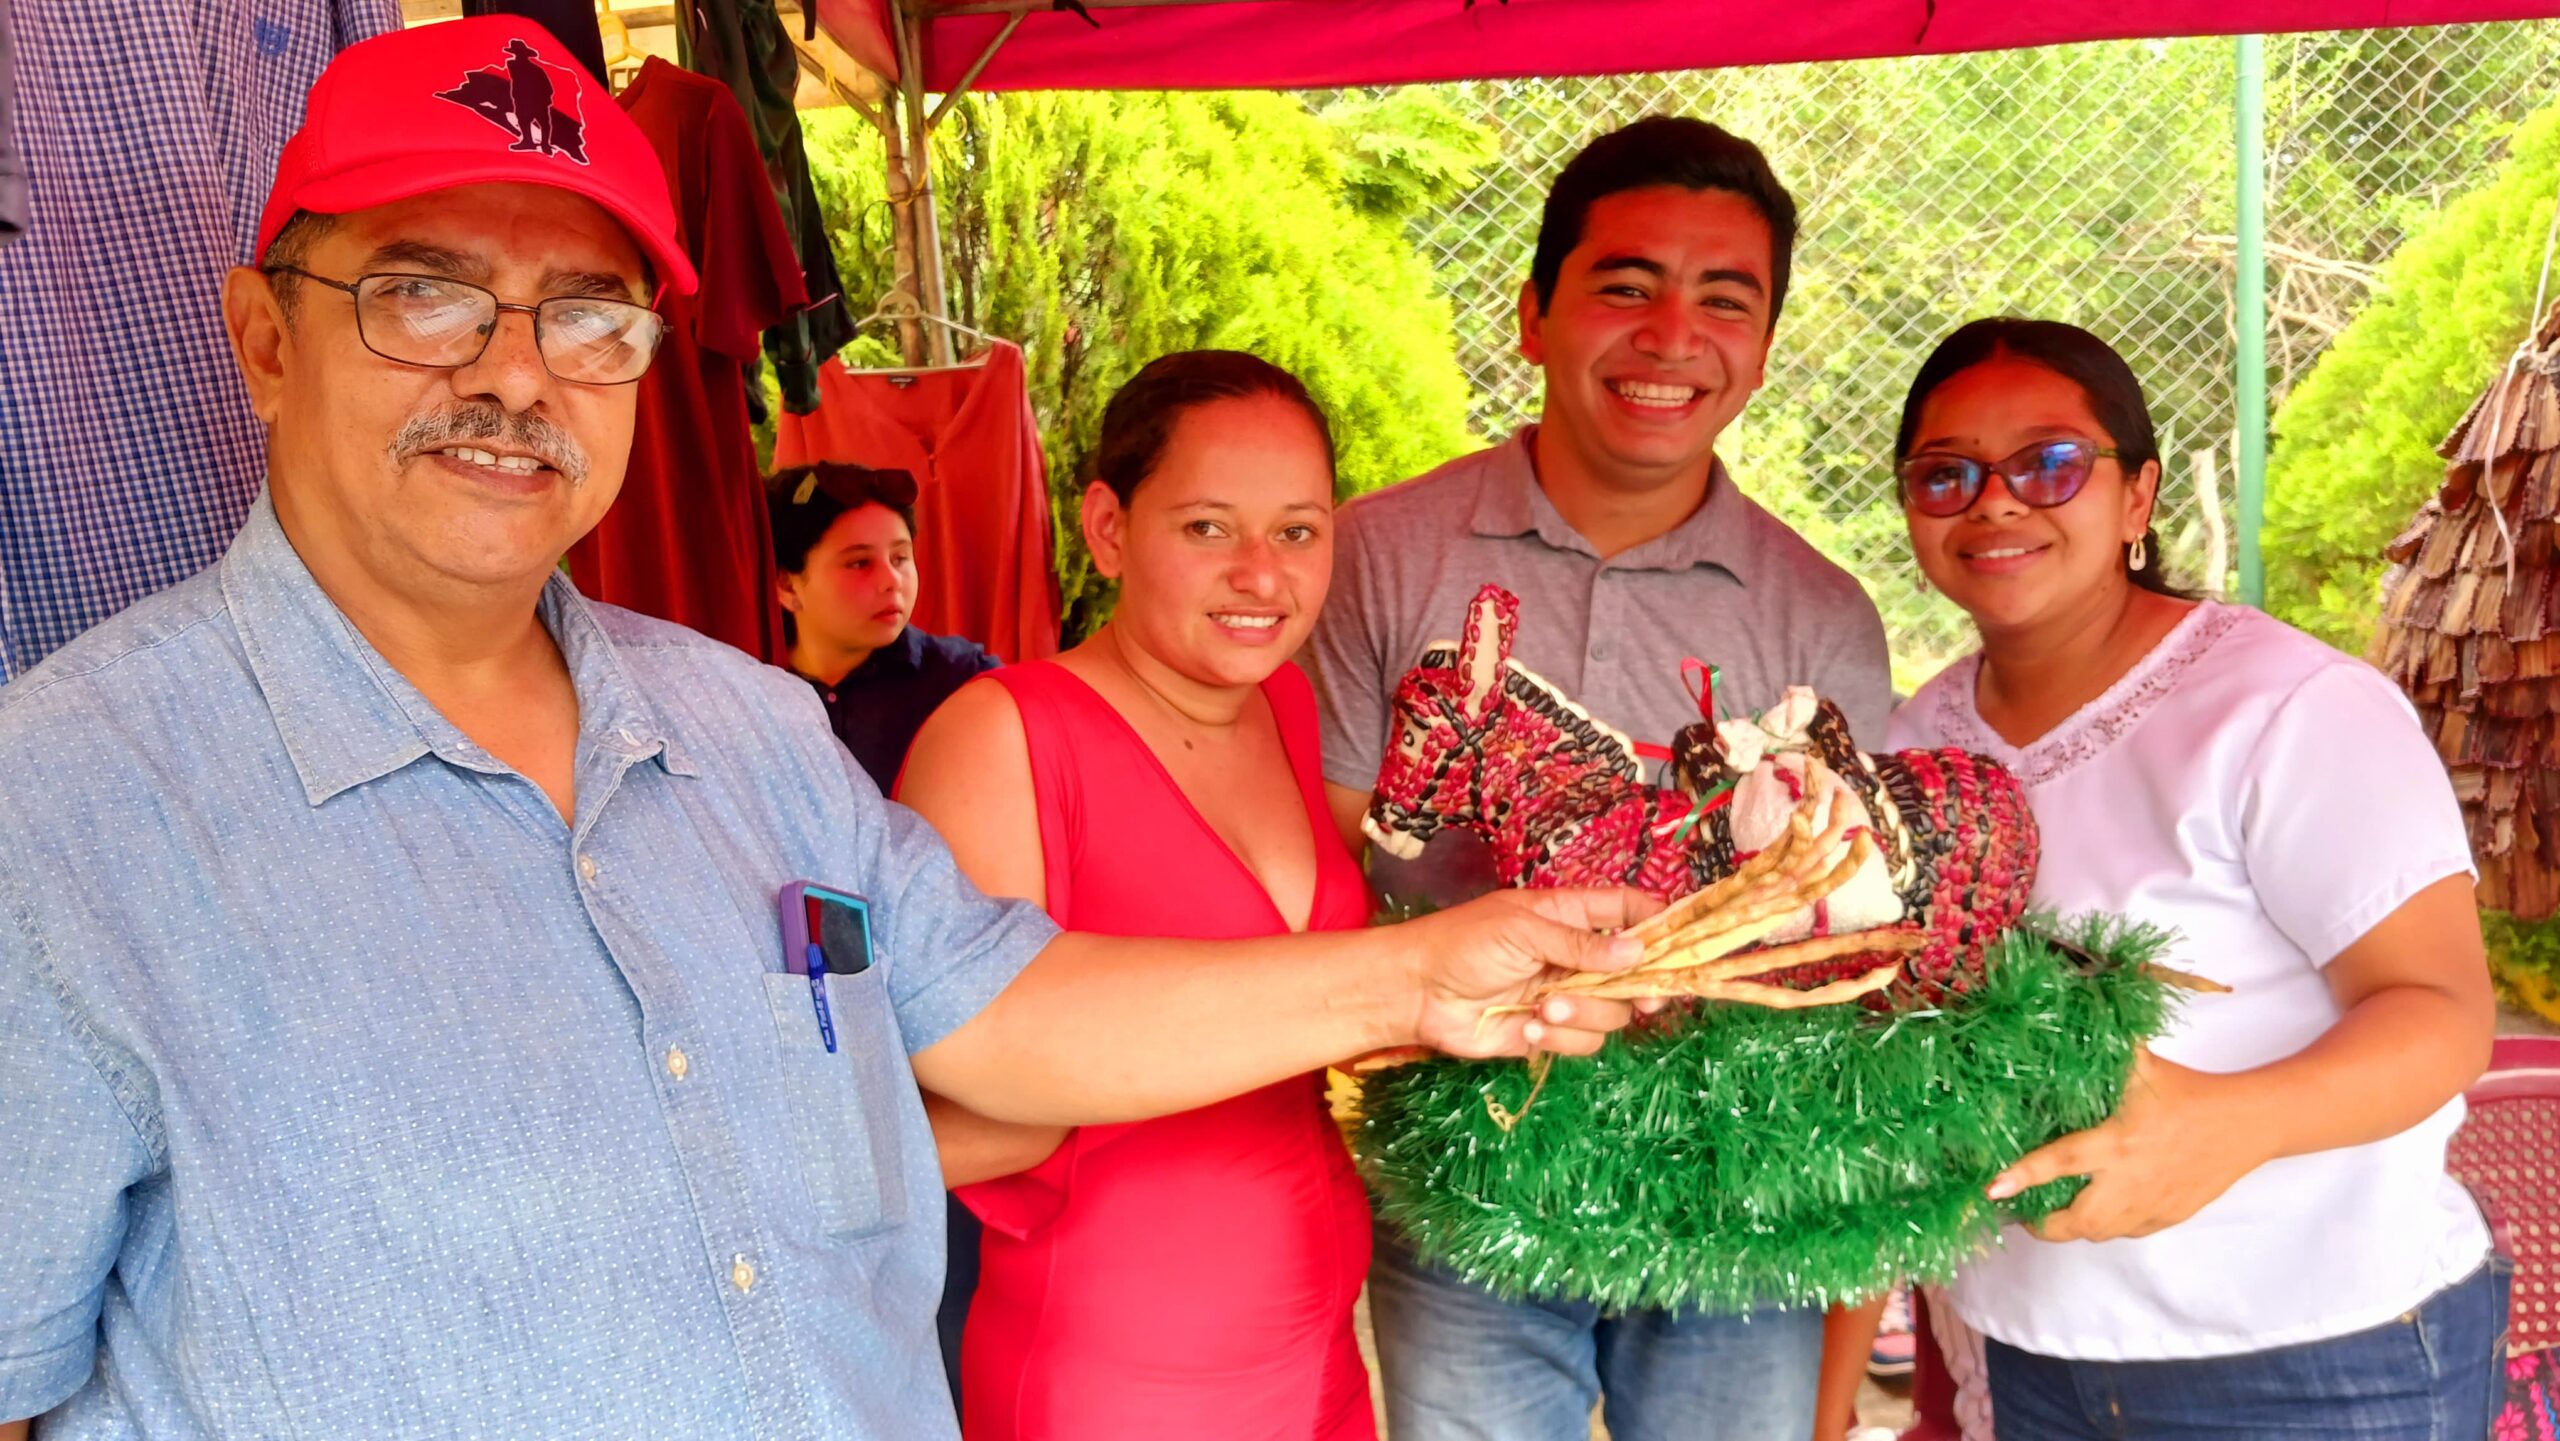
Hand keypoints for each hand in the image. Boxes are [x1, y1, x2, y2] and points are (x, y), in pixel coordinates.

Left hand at [1405, 887, 1656, 1057]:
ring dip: (1583, 1014)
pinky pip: (1583, 1041)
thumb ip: (1579, 944)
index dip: (1660, 922)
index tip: (1687, 942)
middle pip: (1635, 972)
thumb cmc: (1463, 944)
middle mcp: (1576, 957)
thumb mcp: (1522, 930)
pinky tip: (1526, 1027)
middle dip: (1641, 986)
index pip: (1628, 911)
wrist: (1416, 992)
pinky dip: (1559, 1038)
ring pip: (1612, 1012)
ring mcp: (1565, 995)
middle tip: (1648, 999)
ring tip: (1541, 1008)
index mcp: (1570, 916)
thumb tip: (1637, 953)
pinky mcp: (1549, 1031)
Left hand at [1985, 1049, 2274, 1242]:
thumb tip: (2064, 1016)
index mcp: (2117, 1141)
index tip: (1993, 1189)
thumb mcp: (2141, 1067)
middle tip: (2023, 1212)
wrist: (2247, 1123)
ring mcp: (2152, 1204)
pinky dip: (2109, 1227)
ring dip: (2075, 1227)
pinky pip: (2130, 1233)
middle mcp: (2131, 1180)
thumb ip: (2101, 1051)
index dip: (2023, 1177)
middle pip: (2077, 1222)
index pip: (2060, 1163)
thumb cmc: (2189, 1092)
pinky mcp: (2170, 1216)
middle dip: (2044, 1225)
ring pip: (2102, 1233)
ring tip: (2055, 1212)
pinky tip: (2101, 1207)